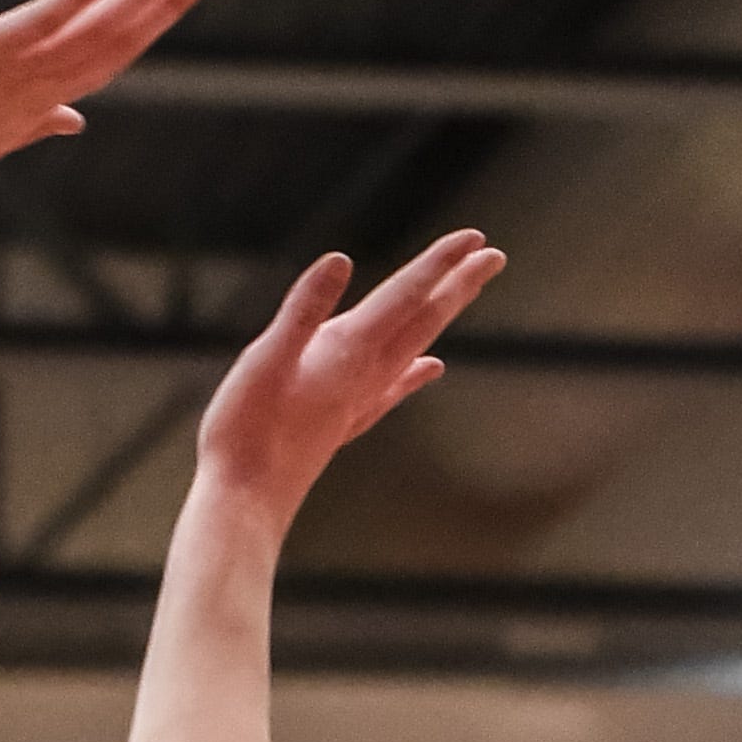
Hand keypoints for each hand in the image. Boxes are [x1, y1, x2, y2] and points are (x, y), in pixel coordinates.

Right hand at [192, 229, 502, 526]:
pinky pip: (396, 388)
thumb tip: (340, 260)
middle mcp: (365, 375)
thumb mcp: (264, 358)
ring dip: (441, 316)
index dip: (439, 262)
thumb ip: (303, 309)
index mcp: (347, 352)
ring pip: (415, 348)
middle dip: (459, 284)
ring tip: (465, 293)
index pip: (404, 295)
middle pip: (424, 320)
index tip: (475, 237)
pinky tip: (432, 367)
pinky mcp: (347, 423)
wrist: (246, 503)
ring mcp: (360, 401)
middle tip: (495, 255)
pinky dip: (418, 372)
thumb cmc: (245, 432)